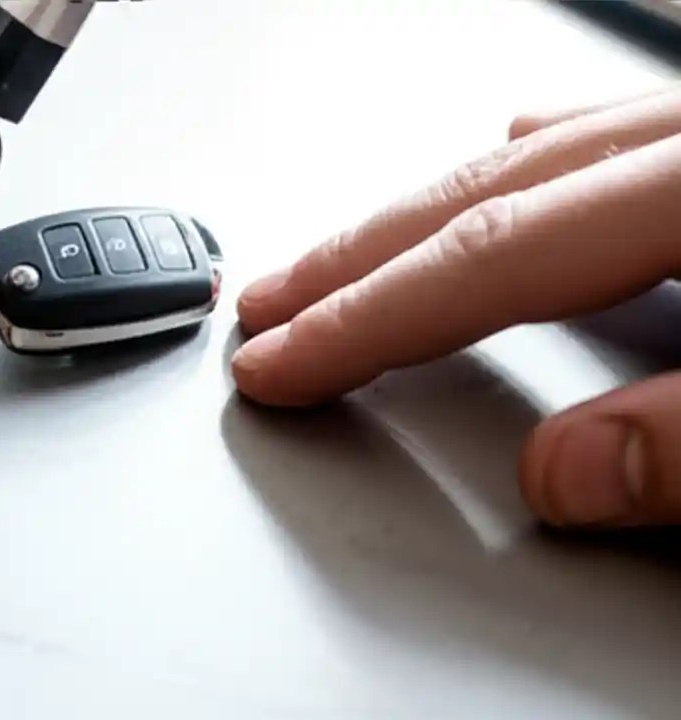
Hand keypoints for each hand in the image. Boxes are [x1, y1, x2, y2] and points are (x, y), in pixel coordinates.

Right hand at [231, 87, 680, 528]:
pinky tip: (520, 160)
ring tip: (353, 256)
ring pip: (537, 160)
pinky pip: (609, 142)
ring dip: (429, 215)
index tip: (277, 363)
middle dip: (358, 260)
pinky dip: (538, 167)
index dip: (367, 318)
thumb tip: (560, 476)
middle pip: (488, 198)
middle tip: (268, 305)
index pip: (489, 260)